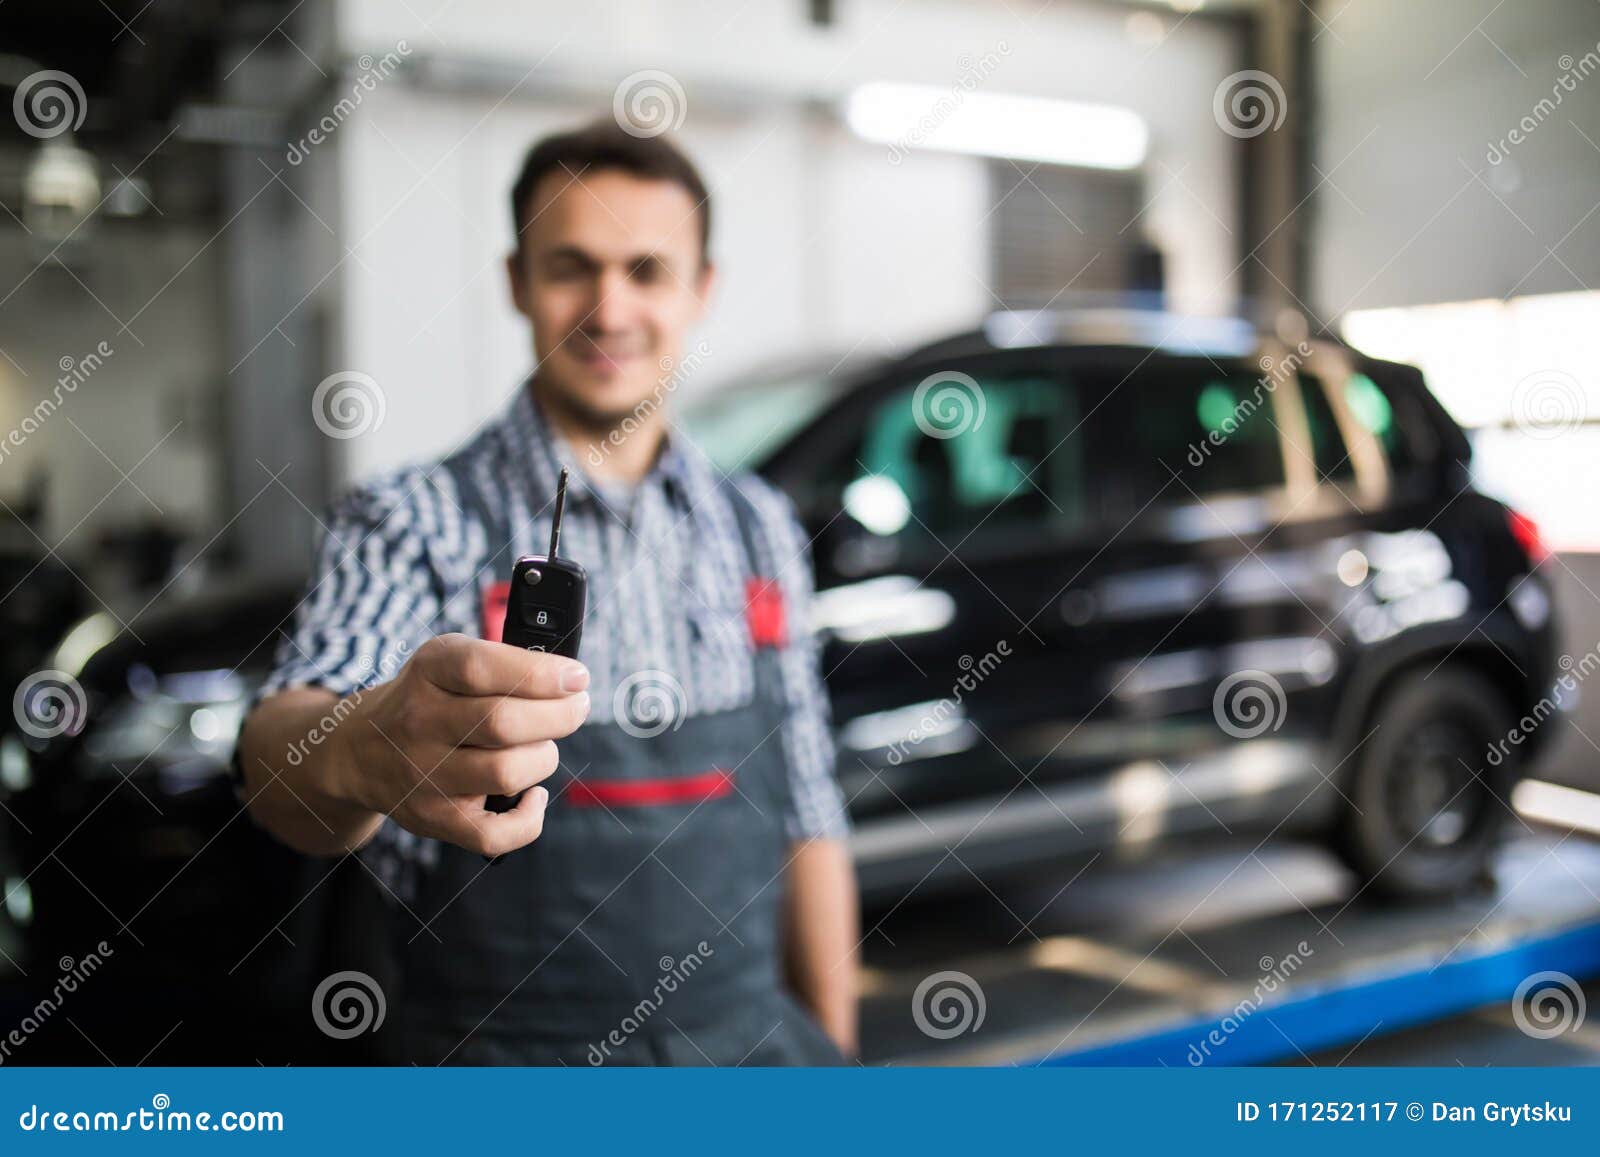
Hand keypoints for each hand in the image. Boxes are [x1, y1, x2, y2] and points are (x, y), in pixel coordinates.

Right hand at [328, 633, 590, 855]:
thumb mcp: (448, 660)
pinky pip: (495, 834)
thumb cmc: (428, 698)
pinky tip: (533, 794)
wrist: (361, 750)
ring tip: (541, 747)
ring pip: (507, 772)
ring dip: (544, 757)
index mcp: (429, 672)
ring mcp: (424, 775)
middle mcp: (419, 722)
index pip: (481, 669)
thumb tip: (570, 681)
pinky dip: (530, 818)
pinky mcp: (434, 819)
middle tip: (574, 709)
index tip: (576, 678)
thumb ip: (502, 662)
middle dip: (560, 716)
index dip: (541, 674)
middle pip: (503, 723)